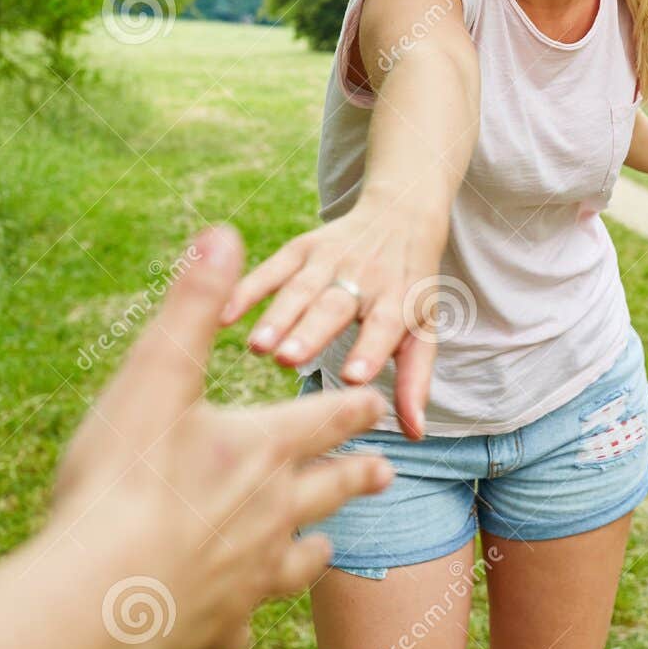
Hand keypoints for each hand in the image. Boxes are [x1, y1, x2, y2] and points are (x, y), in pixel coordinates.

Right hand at [52, 225, 393, 648]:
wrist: (106, 592)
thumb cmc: (124, 479)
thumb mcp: (155, 376)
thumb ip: (194, 306)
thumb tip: (222, 234)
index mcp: (264, 448)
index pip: (329, 418)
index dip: (354, 405)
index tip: (378, 400)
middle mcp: (275, 510)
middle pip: (332, 490)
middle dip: (358, 475)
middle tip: (383, 470)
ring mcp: (253, 573)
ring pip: (302, 559)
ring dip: (315, 546)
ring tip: (325, 546)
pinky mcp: (221, 624)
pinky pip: (243, 622)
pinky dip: (243, 618)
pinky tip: (239, 627)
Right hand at [219, 199, 444, 437]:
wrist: (402, 214)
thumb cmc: (410, 288)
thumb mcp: (422, 328)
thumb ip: (414, 379)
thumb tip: (415, 434)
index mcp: (399, 299)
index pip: (386, 324)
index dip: (371, 348)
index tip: (355, 376)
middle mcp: (365, 276)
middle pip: (335, 306)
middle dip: (312, 331)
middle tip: (289, 359)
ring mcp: (331, 259)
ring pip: (301, 288)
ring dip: (278, 316)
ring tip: (258, 347)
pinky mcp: (303, 247)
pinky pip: (272, 267)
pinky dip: (248, 288)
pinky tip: (225, 314)